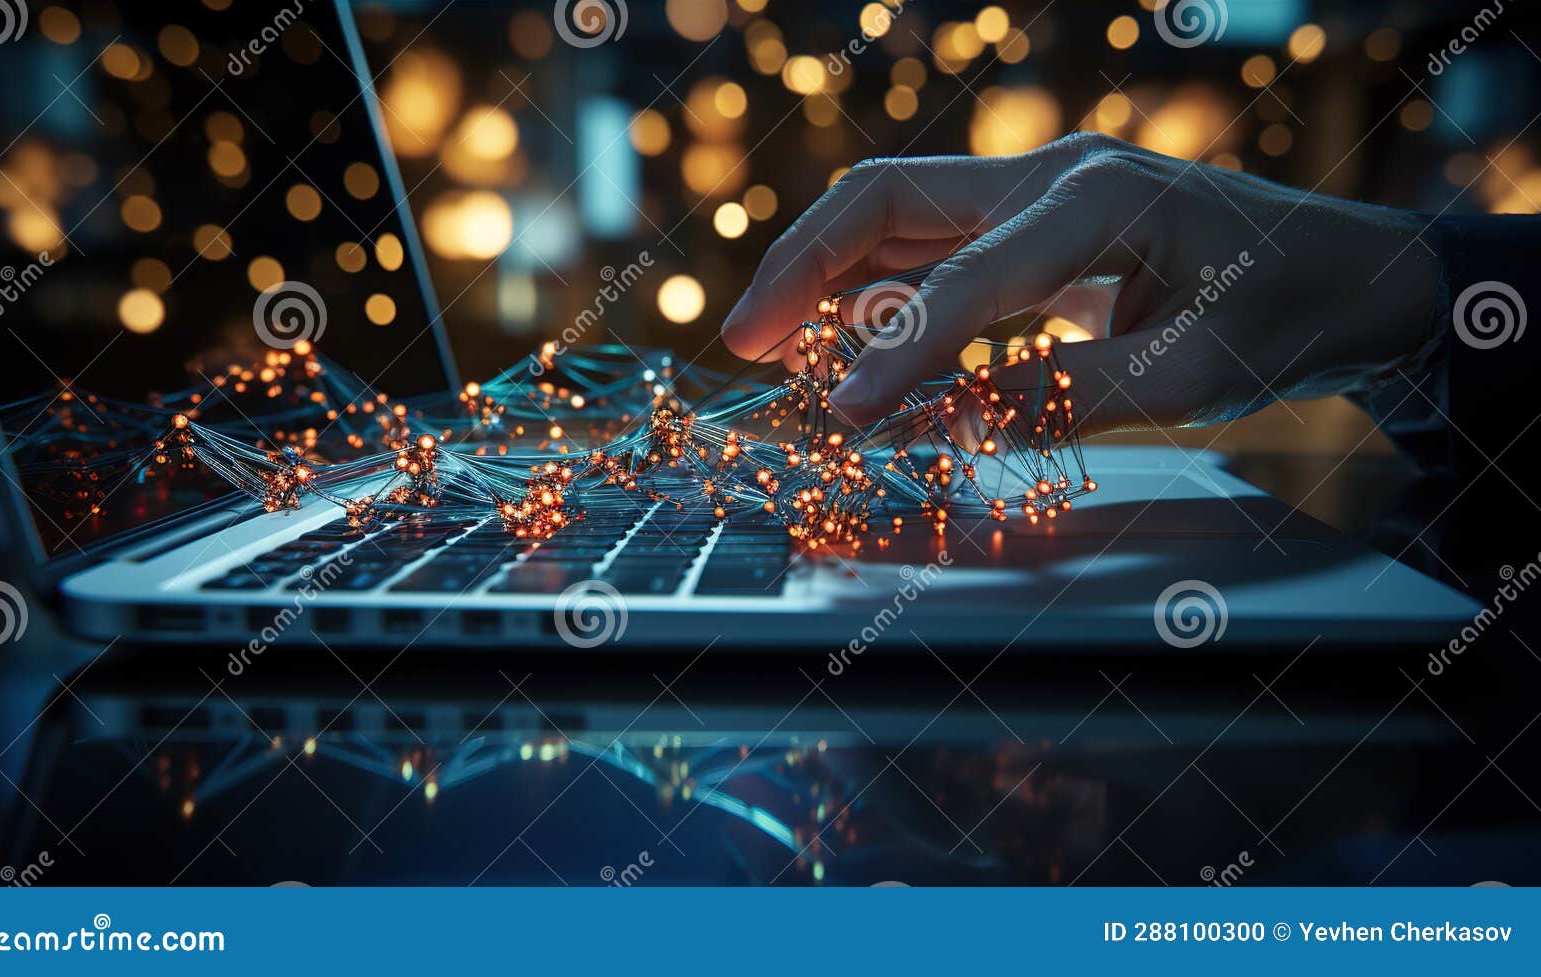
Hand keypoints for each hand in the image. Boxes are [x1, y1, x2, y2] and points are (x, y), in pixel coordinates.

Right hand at [721, 133, 1439, 432]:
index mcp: (1099, 198)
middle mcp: (1052, 172)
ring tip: (773, 345)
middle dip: (804, 267)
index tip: (841, 419)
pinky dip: (871, 283)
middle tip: (743, 341)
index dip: (897, 355)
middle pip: (888, 195)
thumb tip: (946, 426)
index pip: (965, 281)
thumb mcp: (1190, 377)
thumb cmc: (1284, 317)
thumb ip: (1065, 398)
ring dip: (824, 272)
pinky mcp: (1032, 216)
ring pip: (894, 211)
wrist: (1349, 272)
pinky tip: (840, 333)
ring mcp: (1037, 186)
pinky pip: (927, 238)